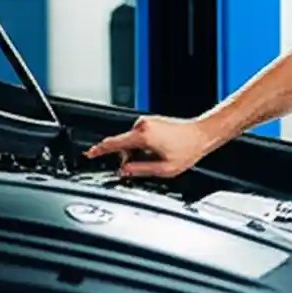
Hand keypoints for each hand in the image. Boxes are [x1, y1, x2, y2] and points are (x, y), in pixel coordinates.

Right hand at [83, 115, 219, 177]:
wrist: (202, 134)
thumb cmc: (188, 149)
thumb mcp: (164, 168)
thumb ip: (140, 170)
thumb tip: (124, 171)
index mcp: (143, 136)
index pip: (113, 143)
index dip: (99, 150)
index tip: (89, 154)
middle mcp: (143, 125)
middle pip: (123, 145)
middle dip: (128, 158)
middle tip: (146, 166)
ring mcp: (147, 121)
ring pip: (132, 142)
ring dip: (139, 152)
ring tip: (159, 157)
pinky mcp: (152, 122)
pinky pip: (140, 137)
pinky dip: (144, 146)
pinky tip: (160, 150)